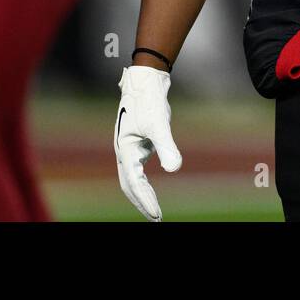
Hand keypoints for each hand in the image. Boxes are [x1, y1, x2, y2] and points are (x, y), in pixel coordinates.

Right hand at [115, 65, 182, 220]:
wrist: (145, 81)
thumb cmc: (149, 101)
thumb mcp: (159, 124)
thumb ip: (167, 147)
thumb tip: (175, 169)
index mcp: (125, 150)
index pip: (134, 182)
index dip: (145, 199)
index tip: (157, 215)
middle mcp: (124, 151)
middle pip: (129, 185)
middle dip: (142, 202)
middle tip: (156, 218)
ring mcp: (129, 148)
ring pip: (132, 179)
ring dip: (142, 194)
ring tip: (154, 210)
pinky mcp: (136, 143)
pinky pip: (137, 170)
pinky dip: (143, 183)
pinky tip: (150, 188)